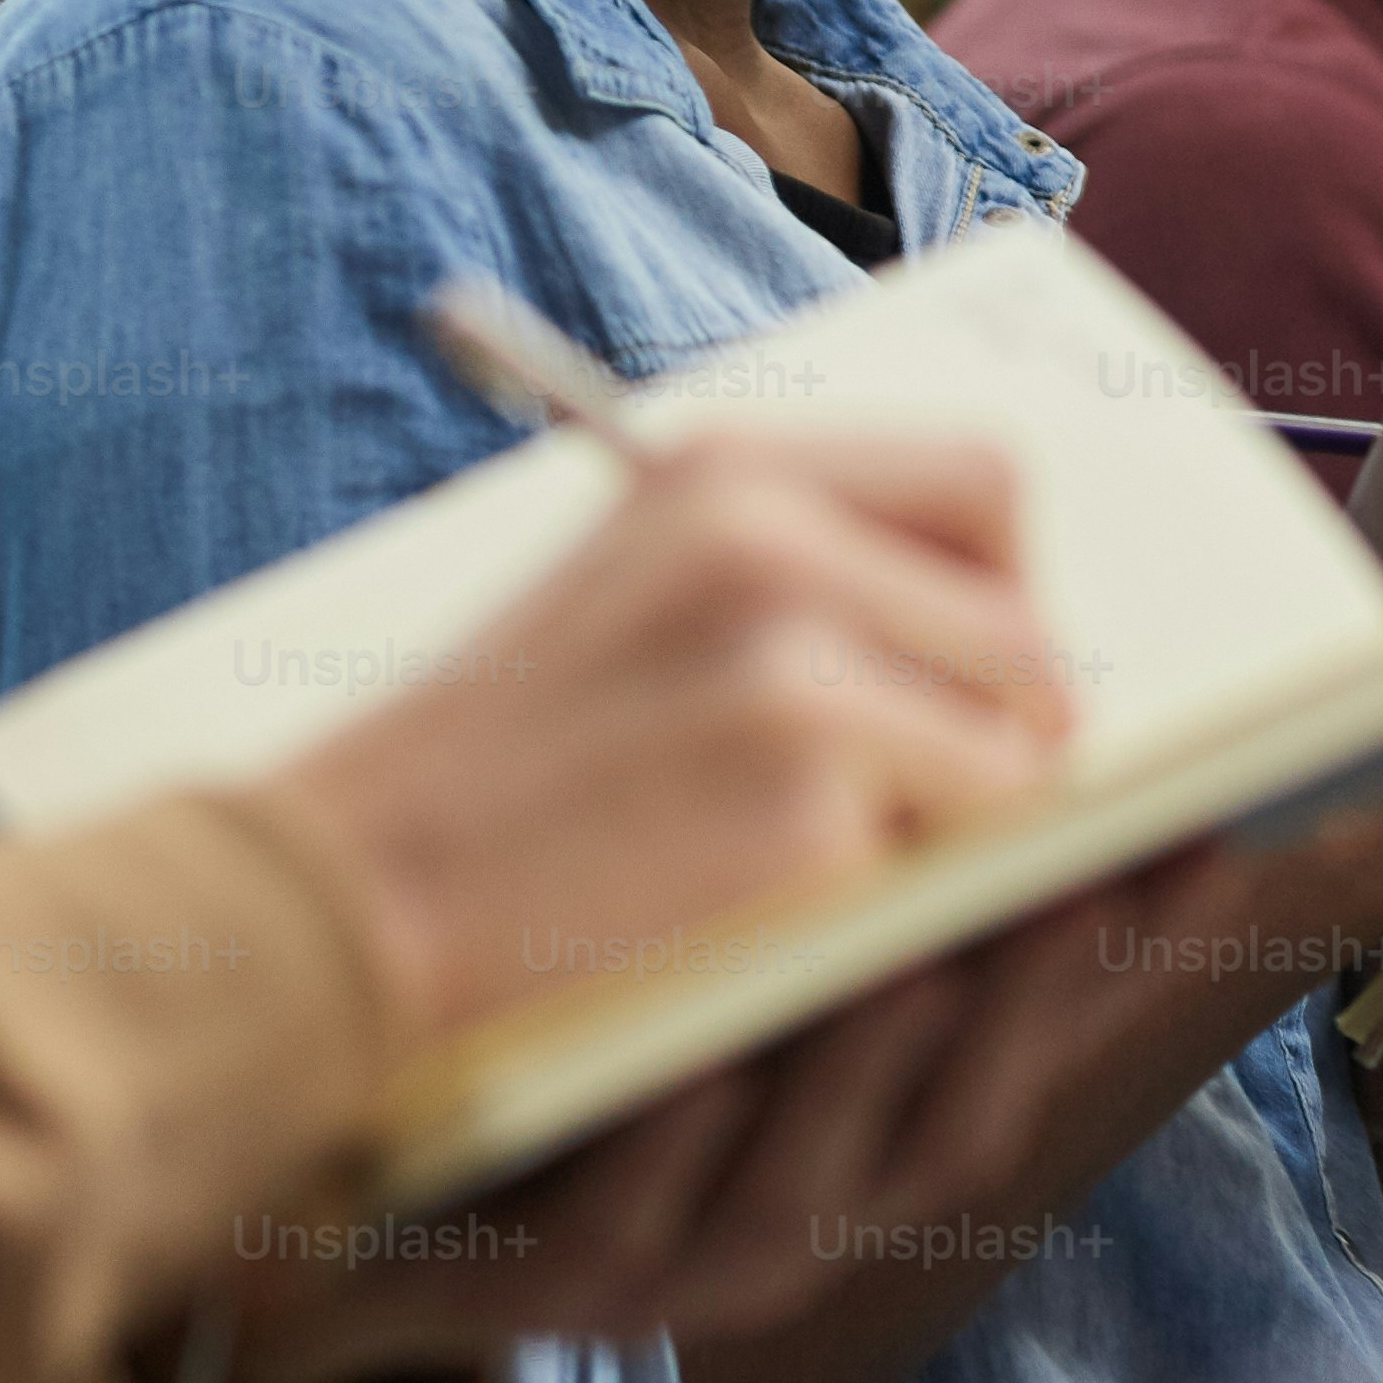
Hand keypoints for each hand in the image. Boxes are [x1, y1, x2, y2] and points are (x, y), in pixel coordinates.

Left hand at [216, 863, 1234, 1382]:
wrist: (329, 1118)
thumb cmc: (549, 964)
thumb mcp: (707, 886)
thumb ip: (840, 795)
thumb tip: (984, 628)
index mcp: (858, 1097)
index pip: (1027, 1021)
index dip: (1125, 936)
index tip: (1194, 825)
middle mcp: (800, 1192)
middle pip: (959, 1122)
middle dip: (1030, 1000)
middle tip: (1075, 878)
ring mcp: (677, 1255)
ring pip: (818, 1192)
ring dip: (874, 1076)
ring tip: (912, 958)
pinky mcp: (543, 1287)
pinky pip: (629, 1236)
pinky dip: (676, 1149)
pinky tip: (693, 1061)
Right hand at [271, 433, 1079, 1039]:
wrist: (358, 891)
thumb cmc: (501, 757)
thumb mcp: (634, 581)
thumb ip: (803, 565)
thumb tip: (1011, 629)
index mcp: (731, 473)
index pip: (985, 480)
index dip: (1013, 582)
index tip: (987, 661)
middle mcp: (773, 551)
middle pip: (1025, 635)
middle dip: (1008, 729)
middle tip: (947, 795)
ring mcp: (794, 686)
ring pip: (1007, 764)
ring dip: (946, 825)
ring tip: (810, 850)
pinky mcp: (801, 825)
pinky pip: (933, 874)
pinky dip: (873, 909)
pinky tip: (752, 907)